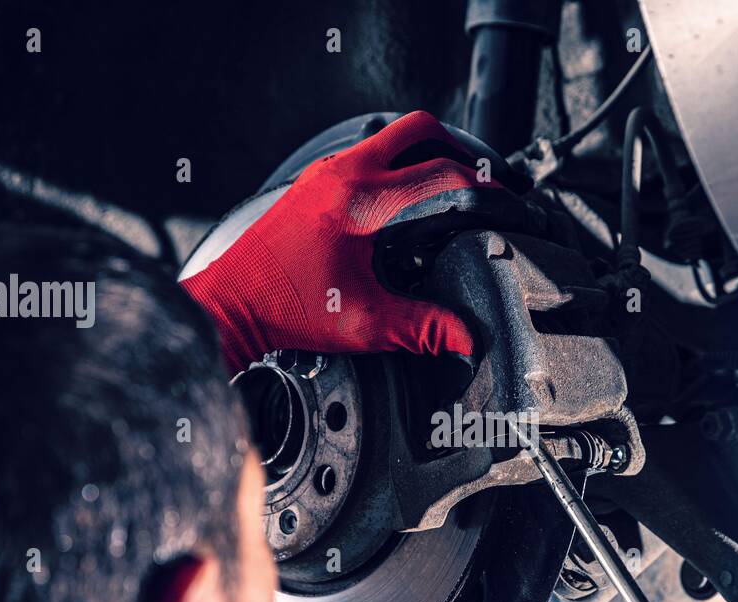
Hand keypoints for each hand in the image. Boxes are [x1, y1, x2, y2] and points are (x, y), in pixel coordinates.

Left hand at [180, 111, 531, 371]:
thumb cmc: (284, 310)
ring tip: (452, 187)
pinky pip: (367, 154)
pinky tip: (408, 203)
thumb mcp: (365, 324)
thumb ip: (423, 328)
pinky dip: (397, 167)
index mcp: (360, 202)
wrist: (230, 306)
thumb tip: (468, 338)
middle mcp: (342, 175)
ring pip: (391, 136)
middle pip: (419, 129)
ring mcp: (325, 173)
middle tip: (482, 179)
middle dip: (459, 149)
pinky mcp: (314, 183)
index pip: (442, 173)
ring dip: (426, 154)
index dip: (485, 189)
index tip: (506, 204)